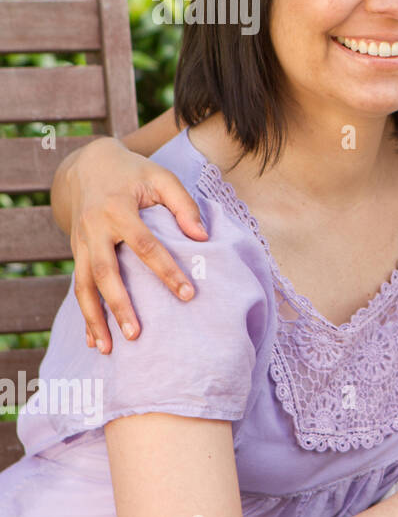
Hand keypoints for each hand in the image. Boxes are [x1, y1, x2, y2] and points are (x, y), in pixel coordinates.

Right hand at [61, 137, 206, 352]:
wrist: (86, 167)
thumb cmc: (134, 173)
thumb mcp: (161, 178)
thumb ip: (183, 205)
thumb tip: (202, 238)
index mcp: (117, 209)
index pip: (145, 245)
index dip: (166, 271)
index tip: (188, 295)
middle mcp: (94, 229)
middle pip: (105, 272)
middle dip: (120, 305)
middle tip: (137, 334)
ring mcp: (80, 244)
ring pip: (82, 286)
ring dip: (94, 319)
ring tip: (107, 349)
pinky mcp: (76, 254)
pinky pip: (77, 288)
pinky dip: (84, 315)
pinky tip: (92, 340)